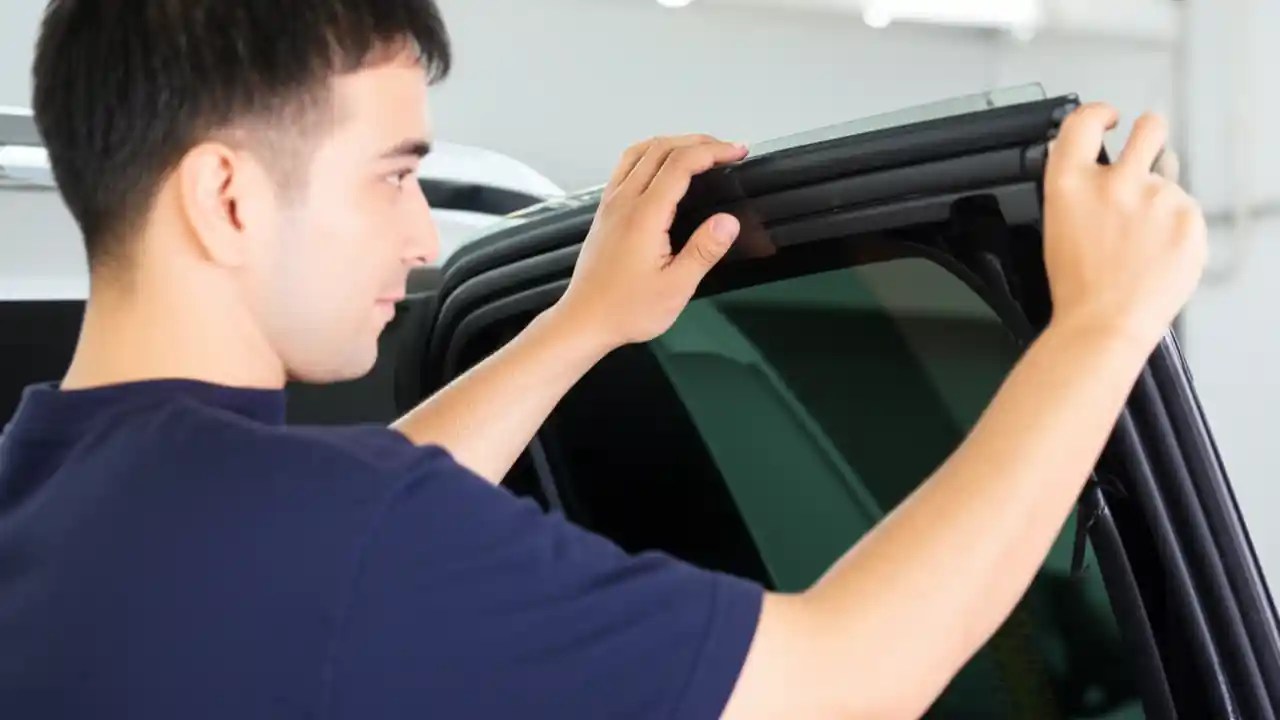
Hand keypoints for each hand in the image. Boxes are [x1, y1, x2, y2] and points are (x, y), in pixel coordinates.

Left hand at [555, 135, 747, 348]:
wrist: (583, 321)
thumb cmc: (628, 310)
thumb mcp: (675, 288)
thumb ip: (703, 251)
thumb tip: (729, 221)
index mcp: (644, 215)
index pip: (681, 164)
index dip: (713, 151)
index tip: (739, 152)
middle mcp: (624, 200)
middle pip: (661, 148)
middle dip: (698, 141)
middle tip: (727, 150)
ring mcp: (610, 203)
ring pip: (640, 152)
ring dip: (673, 143)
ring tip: (700, 151)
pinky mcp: (604, 211)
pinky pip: (626, 166)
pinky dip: (651, 154)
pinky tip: (663, 167)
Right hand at [1043, 103, 1207, 346]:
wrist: (1105, 323)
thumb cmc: (1079, 287)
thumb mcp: (1059, 227)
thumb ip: (1080, 190)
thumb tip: (1101, 169)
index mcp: (1070, 183)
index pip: (1083, 120)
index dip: (1098, 113)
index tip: (1108, 117)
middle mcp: (1114, 182)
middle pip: (1148, 128)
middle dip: (1150, 132)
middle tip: (1148, 147)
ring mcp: (1156, 197)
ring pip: (1170, 180)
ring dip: (1161, 198)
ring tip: (1143, 238)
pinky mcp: (1188, 217)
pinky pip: (1187, 211)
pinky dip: (1176, 229)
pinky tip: (1156, 254)